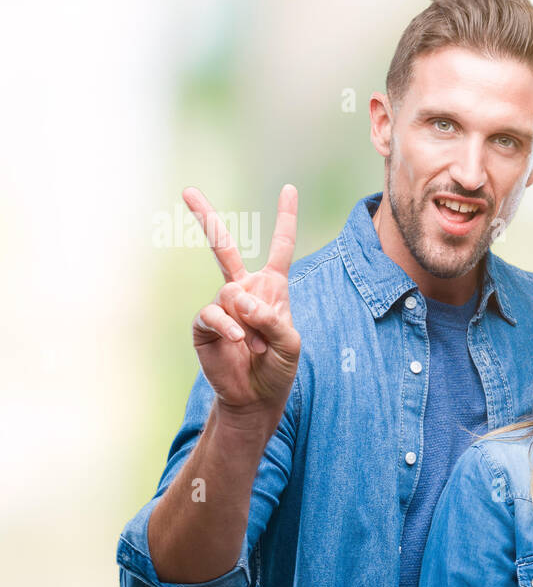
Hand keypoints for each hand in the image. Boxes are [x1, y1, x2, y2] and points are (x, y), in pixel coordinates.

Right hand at [187, 185, 300, 429]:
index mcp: (272, 288)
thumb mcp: (291, 343)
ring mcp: (222, 306)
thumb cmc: (278, 368)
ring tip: (255, 345)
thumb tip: (241, 301)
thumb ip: (273, 319)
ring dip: (247, 321)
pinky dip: (228, 327)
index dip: (285, 218)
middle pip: (223, 247)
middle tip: (187, 190)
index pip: (280, 247)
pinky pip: (214, 315)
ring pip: (230, 294)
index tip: (289, 188)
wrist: (256, 397)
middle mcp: (244, 290)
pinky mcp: (205, 324)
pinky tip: (237, 341)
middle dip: (205, 218)